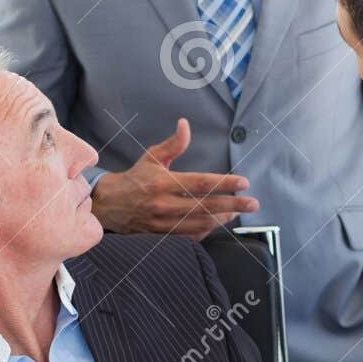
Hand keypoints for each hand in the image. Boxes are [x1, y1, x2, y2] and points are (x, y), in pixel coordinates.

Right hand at [91, 118, 257, 238]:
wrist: (109, 206)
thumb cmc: (135, 179)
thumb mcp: (152, 157)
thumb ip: (173, 144)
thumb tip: (185, 124)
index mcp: (163, 183)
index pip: (200, 183)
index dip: (224, 183)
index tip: (243, 183)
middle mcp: (164, 205)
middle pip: (207, 206)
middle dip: (234, 205)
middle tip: (253, 204)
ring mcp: (164, 224)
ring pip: (202, 224)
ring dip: (223, 218)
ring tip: (237, 212)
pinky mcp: (163, 237)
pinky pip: (191, 237)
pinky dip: (208, 230)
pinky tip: (217, 222)